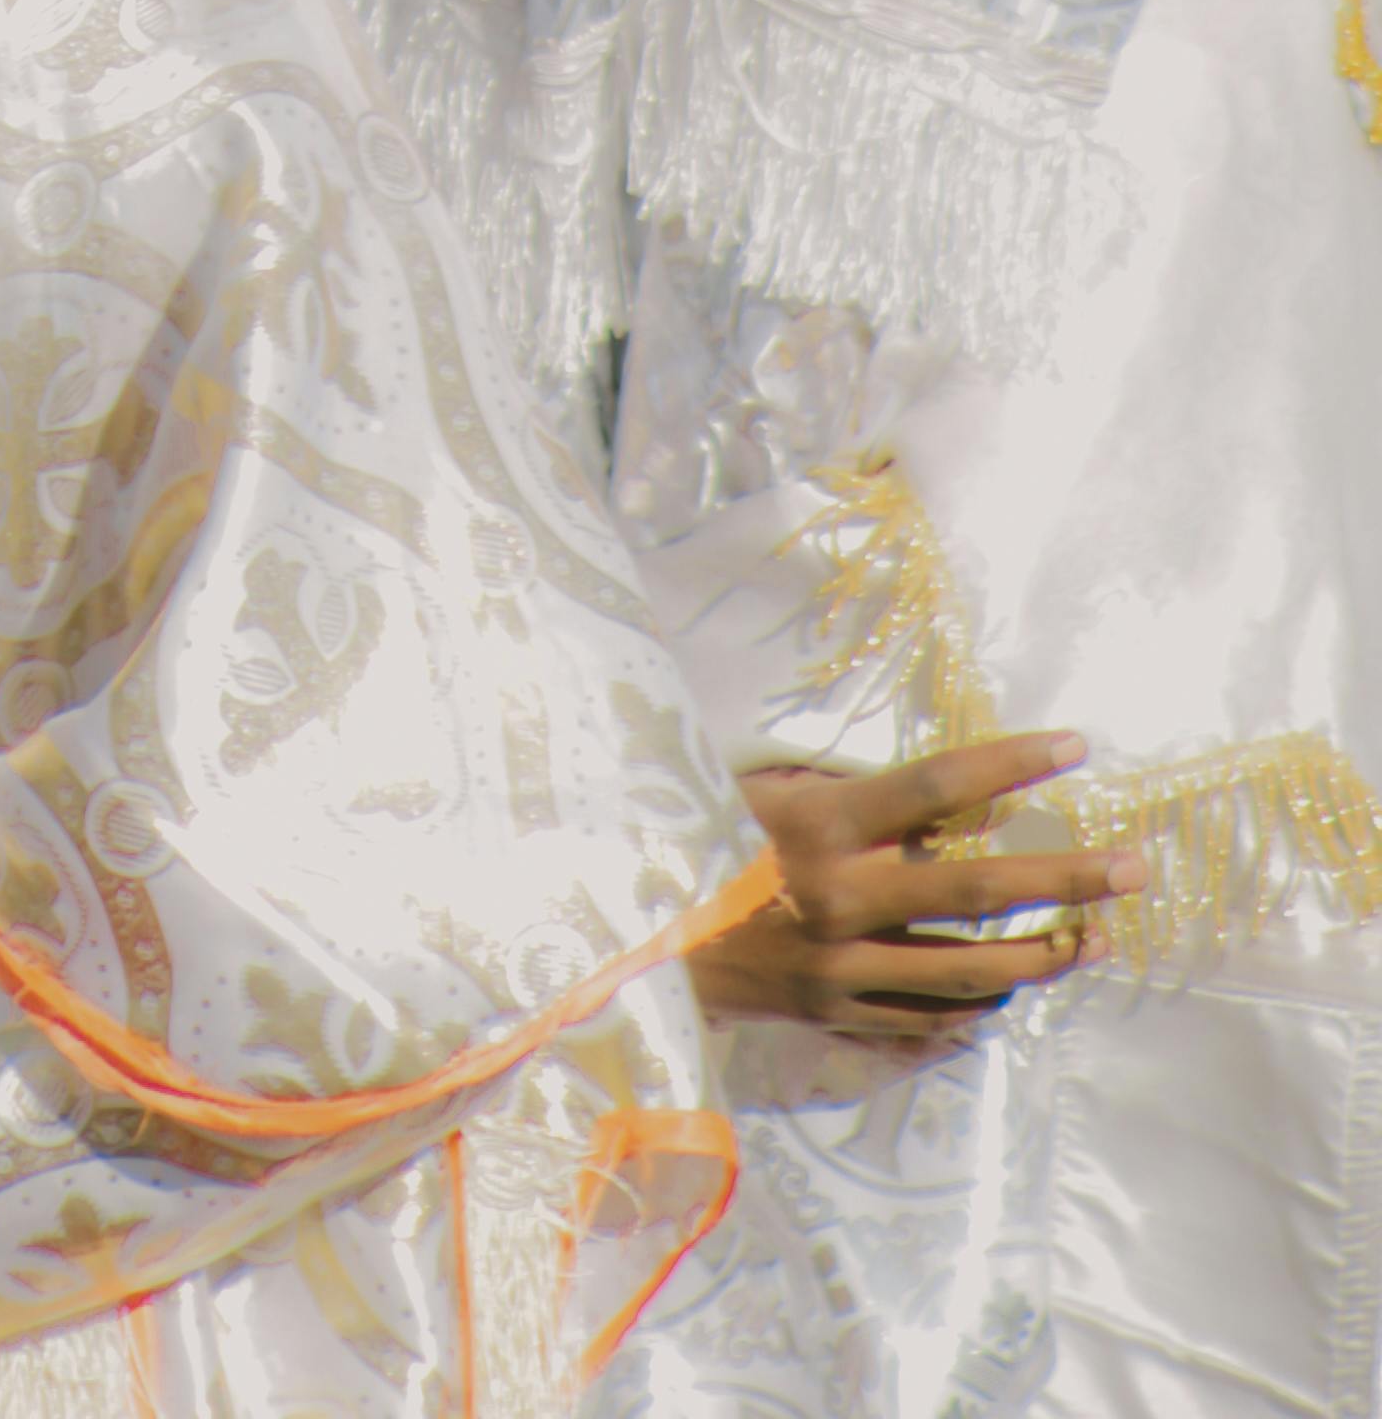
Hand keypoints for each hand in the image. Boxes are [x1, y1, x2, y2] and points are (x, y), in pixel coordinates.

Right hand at [695, 734, 1142, 1037]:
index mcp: (819, 827)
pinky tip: (1017, 988)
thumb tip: (945, 794)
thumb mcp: (758, 789)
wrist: (634, 937)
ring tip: (1095, 937)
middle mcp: (840, 901)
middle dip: (1064, 877)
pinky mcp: (840, 1018)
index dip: (1009, 764)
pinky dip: (981, 1005)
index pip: (934, 786)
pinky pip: (931, 1020)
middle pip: (975, 890)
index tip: (1074, 748)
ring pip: (970, 972)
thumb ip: (844, 790)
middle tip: (1134, 866)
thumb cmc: (698, 837)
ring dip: (1043, 955)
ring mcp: (844, 971)